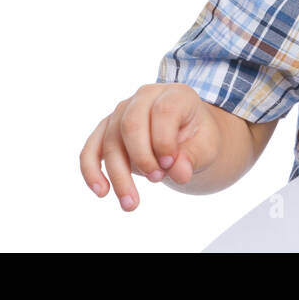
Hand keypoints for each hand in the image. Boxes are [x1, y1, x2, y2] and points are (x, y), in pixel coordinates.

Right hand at [80, 83, 222, 210]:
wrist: (188, 139)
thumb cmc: (198, 140)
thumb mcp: (207, 147)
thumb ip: (194, 157)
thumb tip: (179, 173)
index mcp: (175, 95)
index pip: (163, 111)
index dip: (165, 141)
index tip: (172, 165)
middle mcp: (145, 97)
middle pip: (131, 124)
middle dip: (142, 157)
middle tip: (158, 179)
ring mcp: (122, 112)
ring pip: (110, 142)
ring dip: (119, 175)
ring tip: (131, 204)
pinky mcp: (107, 130)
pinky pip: (91, 149)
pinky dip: (92, 171)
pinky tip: (101, 192)